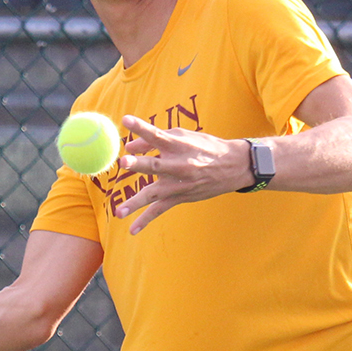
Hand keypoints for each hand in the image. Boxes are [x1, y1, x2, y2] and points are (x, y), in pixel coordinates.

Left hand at [112, 115, 251, 233]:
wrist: (233, 167)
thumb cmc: (204, 147)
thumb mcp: (183, 136)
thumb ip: (154, 140)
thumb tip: (129, 146)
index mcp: (178, 145)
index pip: (157, 134)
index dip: (141, 127)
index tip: (126, 120)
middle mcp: (178, 165)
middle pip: (155, 165)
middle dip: (139, 164)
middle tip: (124, 161)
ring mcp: (179, 184)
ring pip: (153, 194)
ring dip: (136, 203)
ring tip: (118, 212)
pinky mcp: (180, 197)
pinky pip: (160, 210)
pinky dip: (146, 220)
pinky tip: (132, 230)